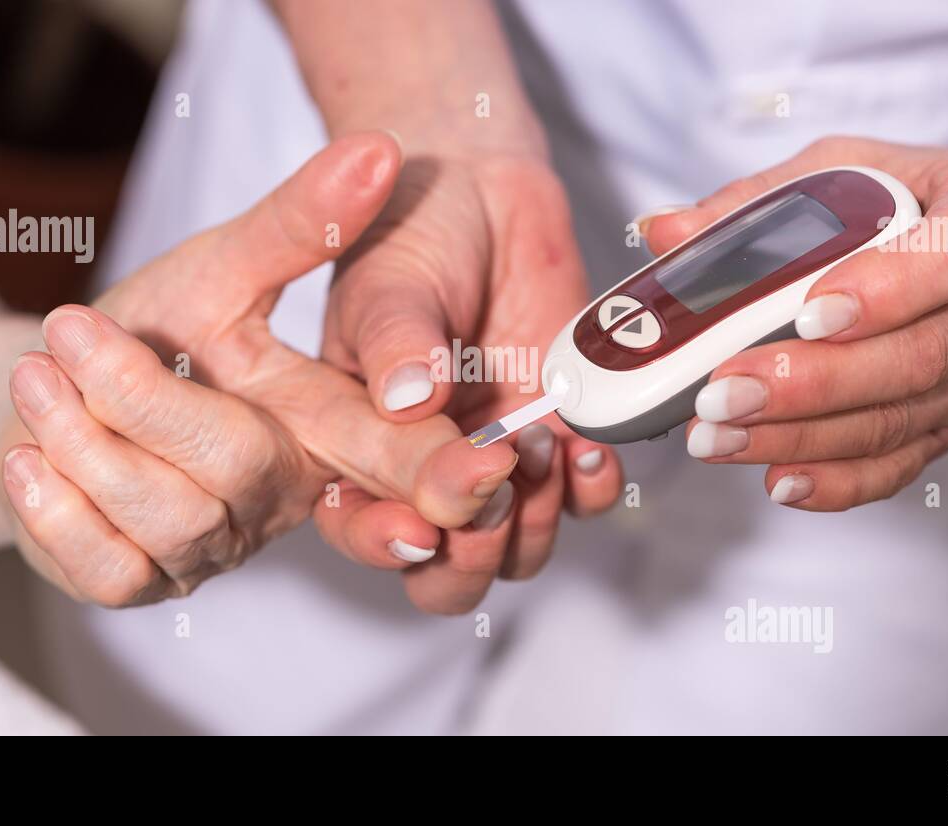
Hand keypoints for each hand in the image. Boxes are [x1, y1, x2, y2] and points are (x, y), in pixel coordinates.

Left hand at [0, 133, 517, 606]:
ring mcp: (211, 545)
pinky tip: (28, 456)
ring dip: (78, 429)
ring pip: (164, 513)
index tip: (483, 469)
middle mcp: (278, 493)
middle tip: (67, 328)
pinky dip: (52, 506)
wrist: (41, 391)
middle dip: (139, 399)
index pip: (398, 455)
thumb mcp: (220, 268)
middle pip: (240, 465)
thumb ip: (300, 224)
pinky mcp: (140, 581)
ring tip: (36, 370)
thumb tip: (380, 150)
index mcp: (320, 423)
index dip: (443, 470)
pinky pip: (108, 568)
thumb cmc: (153, 331)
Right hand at [321, 142, 622, 600]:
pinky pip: (584, 500)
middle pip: (444, 573)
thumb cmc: (411, 233)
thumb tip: (409, 398)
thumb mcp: (387, 279)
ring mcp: (497, 463)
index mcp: (355, 447)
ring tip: (541, 443)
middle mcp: (424, 472)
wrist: (483, 190)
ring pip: (517, 553)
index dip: (384, 541)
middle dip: (471, 551)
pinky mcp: (561, 437)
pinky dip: (591, 488)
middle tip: (494, 480)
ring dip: (533, 521)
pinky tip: (589, 445)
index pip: (359, 526)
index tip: (423, 522)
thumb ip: (396, 339)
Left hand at [644, 136, 947, 509]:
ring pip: (896, 419)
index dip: (887, 289)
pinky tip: (777, 480)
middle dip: (808, 385)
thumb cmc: (919, 201)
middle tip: (722, 395)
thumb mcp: (851, 171)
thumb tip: (663, 231)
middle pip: (914, 359)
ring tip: (718, 437)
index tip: (808, 313)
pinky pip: (901, 464)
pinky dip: (837, 481)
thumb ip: (759, 199)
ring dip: (800, 436)